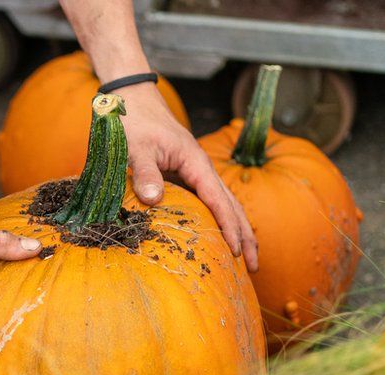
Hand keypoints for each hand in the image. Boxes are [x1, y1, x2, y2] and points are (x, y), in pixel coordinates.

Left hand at [117, 84, 258, 271]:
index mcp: (195, 163)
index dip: (229, 228)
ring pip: (223, 203)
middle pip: (231, 205)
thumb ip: (144, 174)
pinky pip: (207, 200)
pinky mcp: (183, 173)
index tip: (237, 252)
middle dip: (245, 235)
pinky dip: (218, 218)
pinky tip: (217, 234)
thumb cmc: (133, 121)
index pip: (219, 200)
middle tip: (254, 267)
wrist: (131, 98)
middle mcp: (200, 168)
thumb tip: (154, 201)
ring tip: (245, 257)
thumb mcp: (134, 148)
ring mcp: (194, 171)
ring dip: (236, 229)